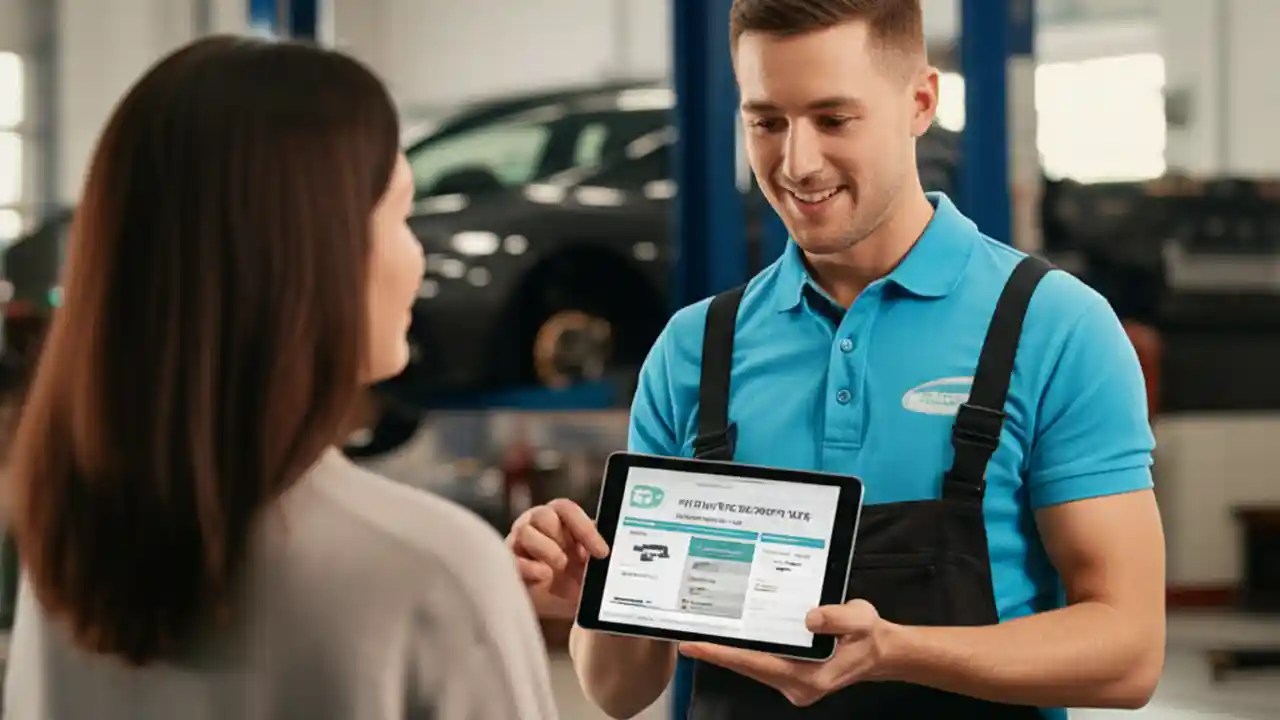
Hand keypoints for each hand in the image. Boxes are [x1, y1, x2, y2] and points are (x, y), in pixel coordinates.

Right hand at [506, 498, 609, 618]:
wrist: (556, 606)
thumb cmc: (576, 579)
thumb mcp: (592, 566)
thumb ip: (599, 553)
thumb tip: (613, 550)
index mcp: (558, 518)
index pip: (566, 509)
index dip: (585, 528)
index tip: (602, 552)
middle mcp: (535, 524)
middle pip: (543, 515)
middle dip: (560, 538)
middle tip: (571, 560)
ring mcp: (518, 542)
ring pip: (525, 532)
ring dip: (547, 551)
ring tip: (558, 568)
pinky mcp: (508, 563)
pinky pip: (513, 558)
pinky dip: (531, 568)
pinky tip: (544, 577)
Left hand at [678, 599, 892, 706]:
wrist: (880, 652)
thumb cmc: (869, 636)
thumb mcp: (861, 619)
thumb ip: (838, 619)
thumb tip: (809, 618)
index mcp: (808, 677)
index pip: (756, 664)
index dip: (724, 654)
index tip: (695, 646)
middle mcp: (795, 685)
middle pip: (748, 667)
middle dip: (717, 653)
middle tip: (686, 636)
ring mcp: (791, 683)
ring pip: (752, 666)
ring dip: (729, 652)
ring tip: (701, 634)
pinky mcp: (790, 675)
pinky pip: (761, 662)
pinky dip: (745, 650)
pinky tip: (731, 635)